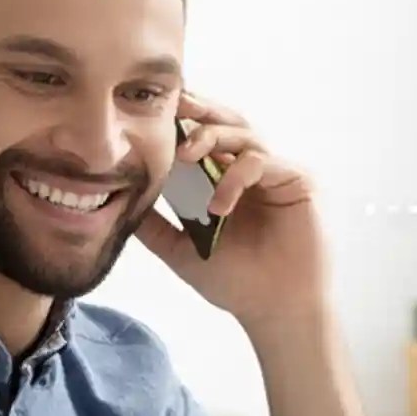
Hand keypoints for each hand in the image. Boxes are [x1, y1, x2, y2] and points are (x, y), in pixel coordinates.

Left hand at [135, 92, 329, 329]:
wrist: (273, 311)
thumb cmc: (236, 282)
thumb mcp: (181, 249)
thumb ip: (155, 225)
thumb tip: (118, 202)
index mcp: (227, 179)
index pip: (204, 138)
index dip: (182, 123)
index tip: (153, 112)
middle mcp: (253, 170)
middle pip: (227, 123)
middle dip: (199, 111)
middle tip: (173, 105)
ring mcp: (277, 172)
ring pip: (245, 134)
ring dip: (212, 137)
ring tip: (185, 154)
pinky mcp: (298, 180)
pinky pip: (262, 162)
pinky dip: (236, 177)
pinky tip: (218, 207)